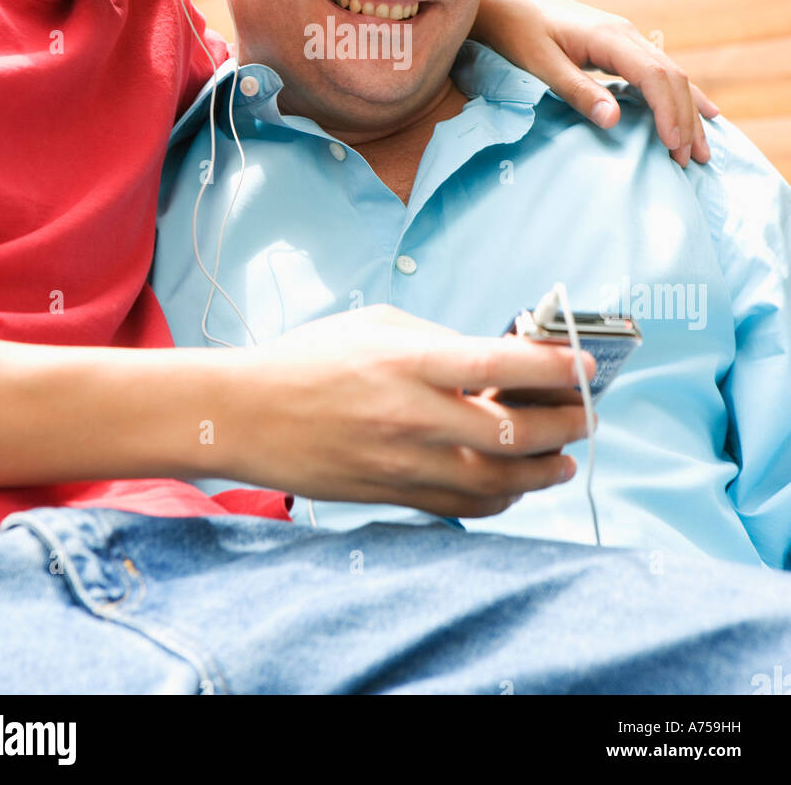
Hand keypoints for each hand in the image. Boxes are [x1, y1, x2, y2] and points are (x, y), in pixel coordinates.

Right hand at [215, 306, 594, 519]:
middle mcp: (413, 416)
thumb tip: (496, 361)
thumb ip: (439, 341)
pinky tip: (514, 483)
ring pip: (496, 481)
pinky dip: (501, 498)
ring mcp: (403, 463)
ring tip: (563, 459)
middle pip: (512, 434)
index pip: (501, 366)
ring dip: (543, 472)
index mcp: (410, 362)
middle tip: (585, 416)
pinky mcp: (393, 495)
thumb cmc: (309, 359)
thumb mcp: (378, 324)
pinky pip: (464, 508)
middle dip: (563, 427)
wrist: (247, 414)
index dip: (553, 368)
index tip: (585, 366)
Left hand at [474, 0, 719, 167]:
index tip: (672, 147)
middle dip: (685, 119)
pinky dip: (680, 95)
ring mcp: (625, 39)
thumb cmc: (517, 33)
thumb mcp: (540, 64)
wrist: (506, 5)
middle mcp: (625, 34)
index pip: (654, 76)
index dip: (668, 112)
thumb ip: (576, 90)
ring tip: (700, 150)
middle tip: (690, 161)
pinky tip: (703, 111)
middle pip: (671, 77)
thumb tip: (613, 120)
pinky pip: (659, 72)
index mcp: (608, 37)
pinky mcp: (619, 47)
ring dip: (688, 111)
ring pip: (670, 75)